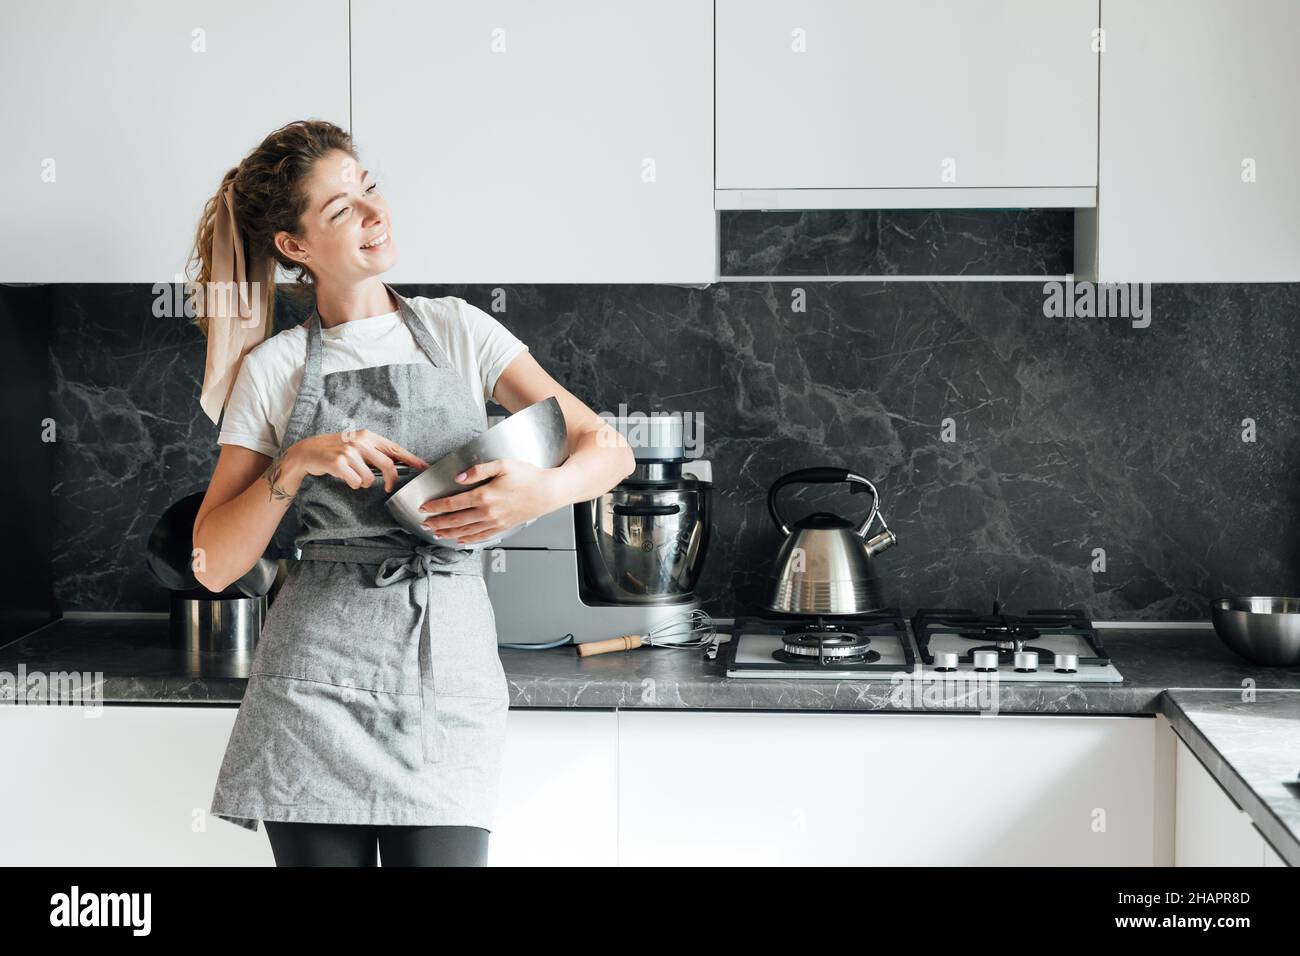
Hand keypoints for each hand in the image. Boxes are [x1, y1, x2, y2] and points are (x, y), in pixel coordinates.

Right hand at [283, 428, 426, 492]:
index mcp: (368, 436)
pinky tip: (345, 477)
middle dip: (391, 481)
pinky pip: (356, 482)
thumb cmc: (336, 450)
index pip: (395, 448)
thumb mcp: (357, 445)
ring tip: (353, 476)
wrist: (308, 451)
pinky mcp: (339, 463)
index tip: (424, 467)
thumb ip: (375, 452)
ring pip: (370, 478)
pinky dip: (352, 484)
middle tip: (388, 488)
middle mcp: (361, 441)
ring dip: (363, 483)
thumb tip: (397, 464)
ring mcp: (349, 451)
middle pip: (388, 465)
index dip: (412, 459)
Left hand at [419, 458, 557, 543]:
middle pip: (456, 520)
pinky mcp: (503, 527)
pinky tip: (461, 541)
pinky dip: (468, 540)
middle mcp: (488, 511)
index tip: (425, 508)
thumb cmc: (529, 476)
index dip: (436, 506)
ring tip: (437, 533)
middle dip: (438, 522)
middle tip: (425, 524)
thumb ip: (478, 470)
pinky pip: (481, 537)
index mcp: (485, 495)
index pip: (453, 503)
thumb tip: (459, 476)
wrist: (549, 492)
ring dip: (449, 533)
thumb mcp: (503, 465)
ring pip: (466, 531)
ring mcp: (495, 522)